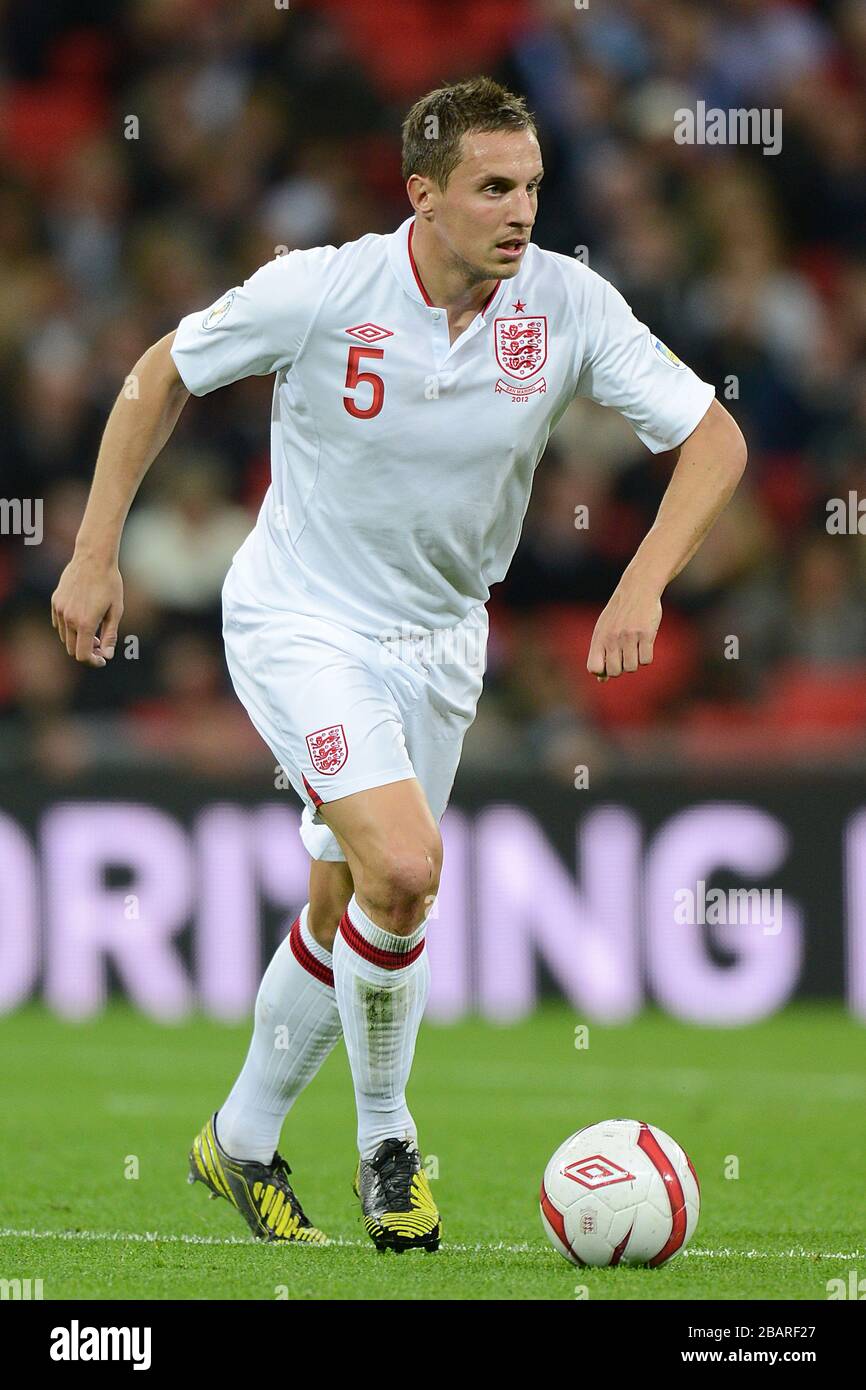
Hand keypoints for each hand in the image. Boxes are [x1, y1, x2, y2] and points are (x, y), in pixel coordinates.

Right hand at [51, 553, 123, 667]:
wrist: (93, 558)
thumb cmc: (110, 583)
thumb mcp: (116, 611)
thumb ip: (110, 635)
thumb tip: (107, 655)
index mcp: (85, 623)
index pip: (82, 655)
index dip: (93, 661)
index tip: (102, 659)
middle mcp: (68, 619)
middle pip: (72, 649)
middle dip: (86, 651)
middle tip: (100, 644)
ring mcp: (59, 610)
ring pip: (65, 636)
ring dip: (77, 639)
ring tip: (93, 629)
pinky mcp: (55, 601)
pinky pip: (59, 623)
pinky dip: (69, 627)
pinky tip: (83, 618)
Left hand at [587, 585, 661, 681]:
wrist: (638, 588)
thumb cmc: (620, 612)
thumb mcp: (604, 629)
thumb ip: (601, 654)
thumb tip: (601, 680)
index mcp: (599, 637)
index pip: (593, 668)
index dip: (602, 670)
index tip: (610, 662)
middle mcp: (612, 638)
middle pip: (614, 672)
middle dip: (621, 668)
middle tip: (626, 654)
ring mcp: (629, 636)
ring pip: (632, 668)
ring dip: (635, 662)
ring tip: (636, 647)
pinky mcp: (646, 634)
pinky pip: (646, 660)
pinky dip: (647, 657)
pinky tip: (645, 644)